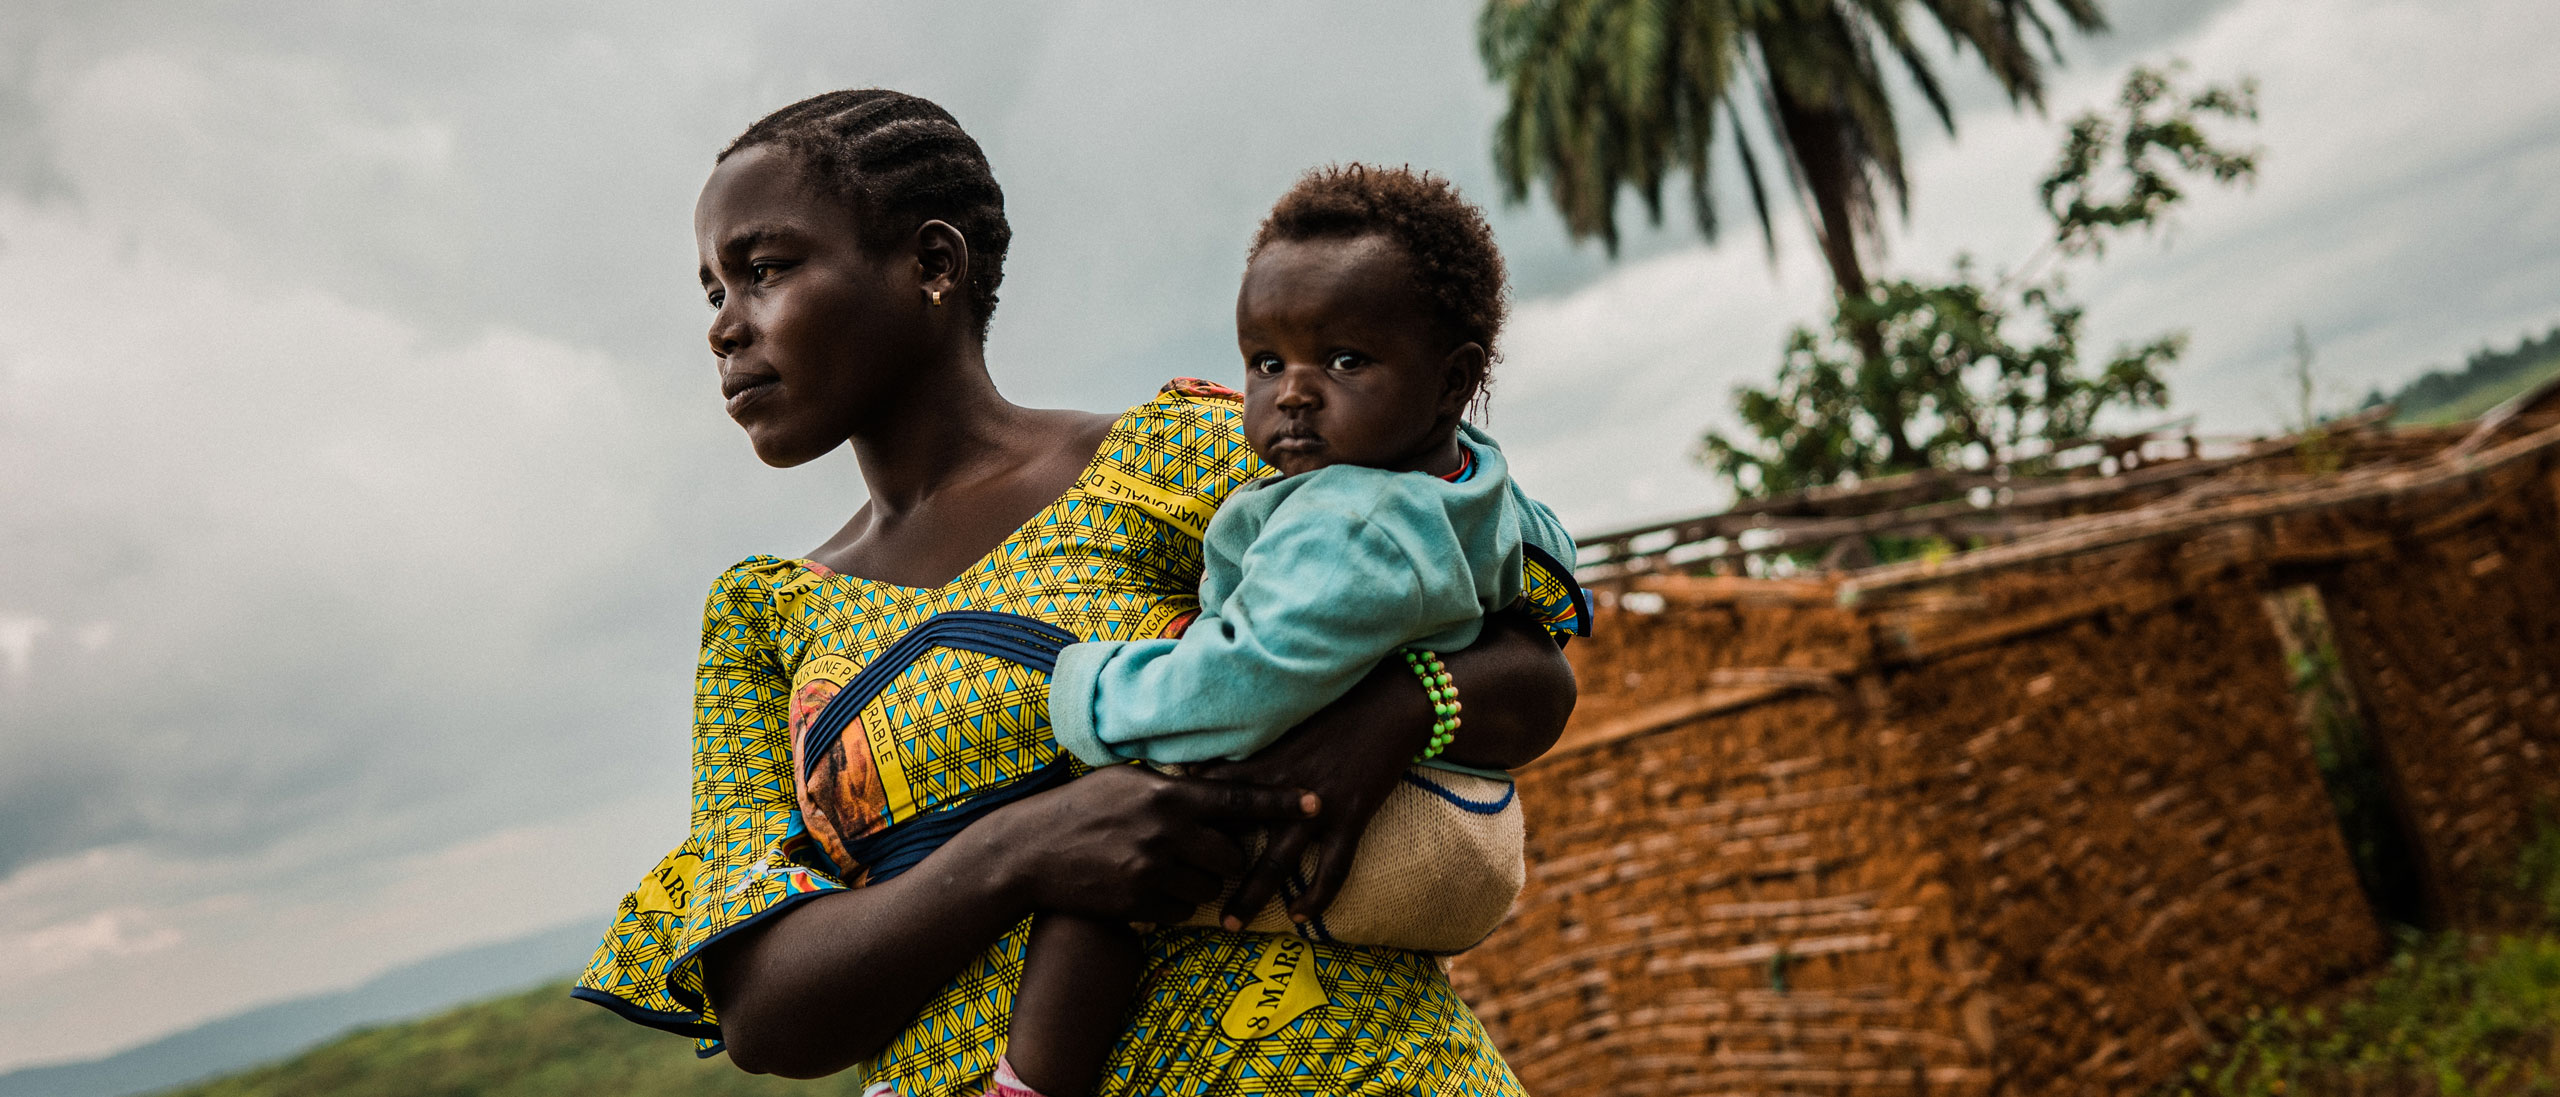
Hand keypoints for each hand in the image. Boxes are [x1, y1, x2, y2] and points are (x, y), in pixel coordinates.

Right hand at [974, 765, 1316, 923]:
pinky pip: (1181, 911)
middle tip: (1202, 849)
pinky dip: (1173, 903)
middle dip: (1226, 855)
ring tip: (1169, 867)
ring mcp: (1152, 872)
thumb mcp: (1125, 779)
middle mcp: (1165, 833)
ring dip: (1200, 881)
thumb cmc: (1079, 807)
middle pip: (1233, 854)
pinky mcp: (1138, 904)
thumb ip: (1170, 783)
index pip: (1240, 799)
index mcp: (1167, 795)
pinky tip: (1148, 887)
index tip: (1318, 802)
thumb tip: (1212, 779)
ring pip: (1210, 887)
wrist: (1029, 852)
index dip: (1283, 802)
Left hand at [1195, 659, 1431, 927]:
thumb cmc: (1336, 709)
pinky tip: (1300, 917)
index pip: (1214, 795)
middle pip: (1236, 836)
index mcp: (1266, 761)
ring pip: (1276, 862)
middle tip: (1180, 895)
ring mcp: (1318, 806)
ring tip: (1229, 925)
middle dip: (1208, 867)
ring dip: (1250, 896)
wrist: (1390, 705)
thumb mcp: (1286, 722)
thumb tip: (1201, 766)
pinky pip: (1332, 867)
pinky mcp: (1351, 817)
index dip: (1187, 819)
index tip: (1159, 840)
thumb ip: (1251, 749)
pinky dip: (1317, 895)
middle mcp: (1284, 788)